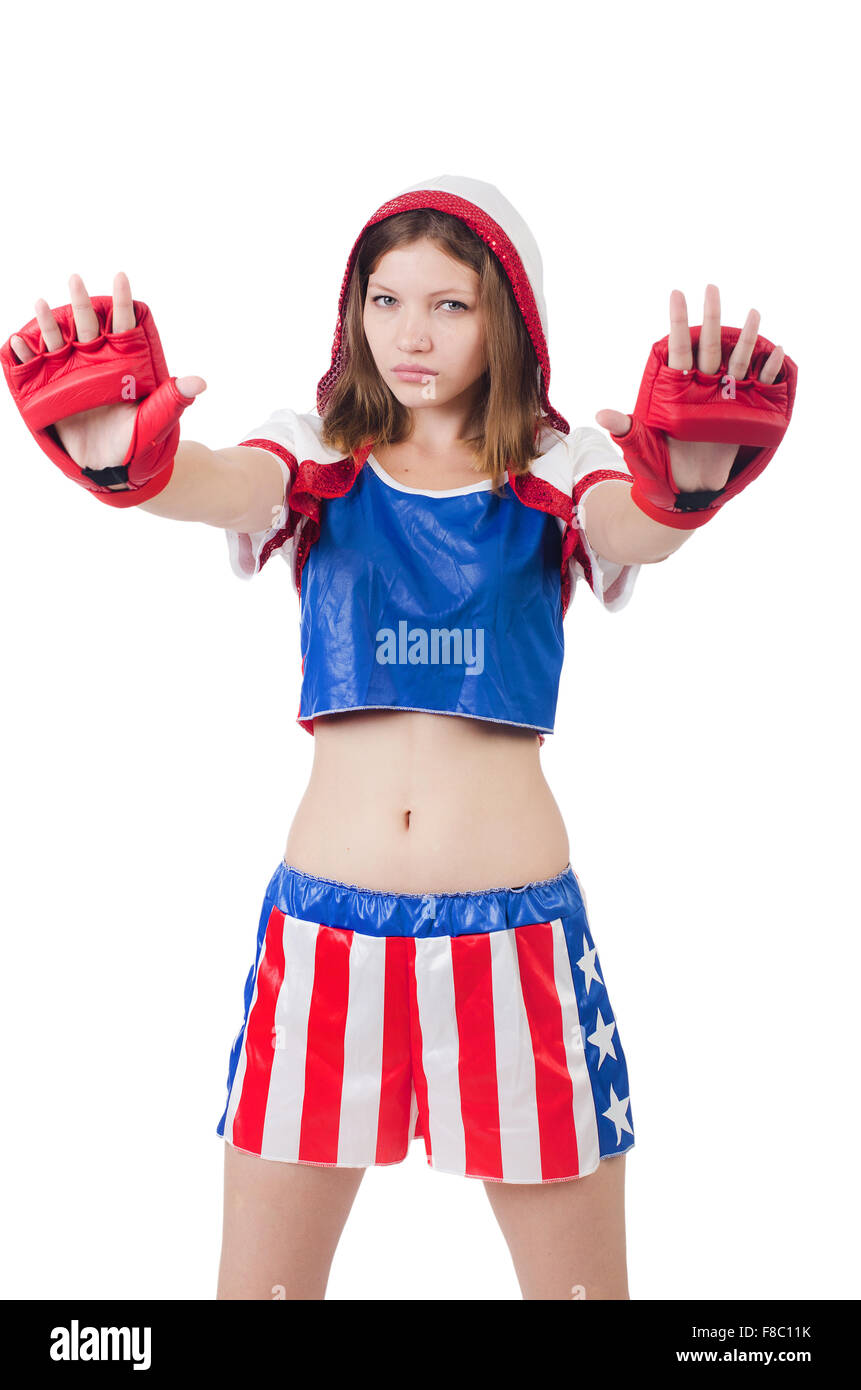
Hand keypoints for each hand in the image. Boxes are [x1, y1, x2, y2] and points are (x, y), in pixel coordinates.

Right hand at [8, 271, 205, 478]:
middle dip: (82, 301)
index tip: (121, 277)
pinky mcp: (48, 392)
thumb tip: (201, 382)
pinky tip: (18, 343)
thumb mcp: (157, 420)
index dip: (122, 303)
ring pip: (57, 341)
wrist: (115, 469)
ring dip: (48, 322)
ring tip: (40, 303)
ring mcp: (69, 375)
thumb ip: (174, 399)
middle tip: (75, 277)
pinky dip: (24, 354)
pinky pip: (33, 368)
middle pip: (87, 325)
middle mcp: (94, 362)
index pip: (123, 326)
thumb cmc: (140, 442)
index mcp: (122, 363)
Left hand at [595, 285, 785, 492]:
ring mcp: (725, 398)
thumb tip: (600, 415)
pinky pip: (760, 386)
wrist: (682, 489)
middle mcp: (702, 387)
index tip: (676, 294)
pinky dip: (769, 369)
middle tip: (711, 287)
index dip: (678, 323)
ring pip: (737, 361)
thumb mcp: (639, 446)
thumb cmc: (658, 465)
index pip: (678, 349)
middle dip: (711, 317)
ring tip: (752, 311)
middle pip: (709, 346)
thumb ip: (624, 428)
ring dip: (745, 337)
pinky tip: (776, 350)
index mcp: (677, 389)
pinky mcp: (743, 413)